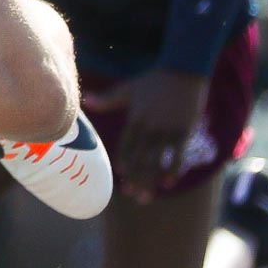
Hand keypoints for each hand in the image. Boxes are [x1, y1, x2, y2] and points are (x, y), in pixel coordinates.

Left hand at [84, 69, 207, 204]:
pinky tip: (168, 183)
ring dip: (150, 181)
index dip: (124, 164)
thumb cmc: (154, 80)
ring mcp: (166, 131)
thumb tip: (84, 100)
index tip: (124, 178)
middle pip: (140, 160)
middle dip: (136, 180)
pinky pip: (176, 156)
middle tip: (133, 197)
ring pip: (156, 162)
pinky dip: (172, 171)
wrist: (182, 70)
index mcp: (134, 120)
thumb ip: (107, 99)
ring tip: (146, 197)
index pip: (126, 148)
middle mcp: (148, 128)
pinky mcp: (183, 132)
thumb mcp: (127, 89)